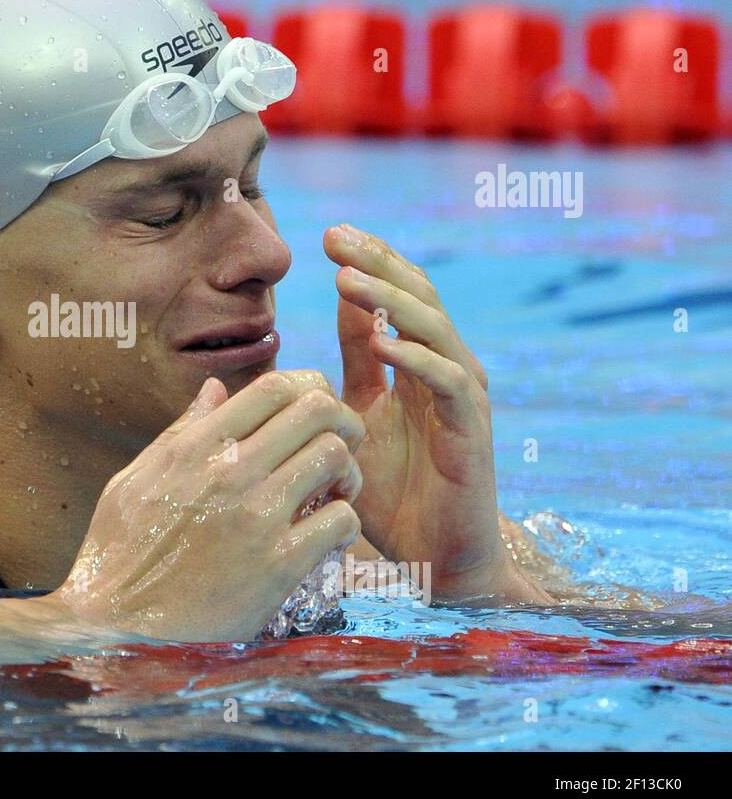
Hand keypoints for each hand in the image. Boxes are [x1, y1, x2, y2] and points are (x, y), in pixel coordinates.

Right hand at [53, 371, 364, 641]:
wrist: (117, 627)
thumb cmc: (119, 554)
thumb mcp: (135, 479)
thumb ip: (179, 432)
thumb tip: (214, 390)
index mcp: (195, 445)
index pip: (275, 386)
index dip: (310, 388)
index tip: (316, 412)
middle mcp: (229, 470)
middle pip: (317, 411)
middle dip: (342, 422)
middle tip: (340, 448)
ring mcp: (256, 516)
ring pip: (334, 458)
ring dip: (347, 472)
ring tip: (333, 494)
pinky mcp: (277, 565)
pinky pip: (340, 521)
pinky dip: (344, 523)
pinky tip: (326, 536)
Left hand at [323, 223, 531, 600]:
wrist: (433, 562)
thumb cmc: (390, 497)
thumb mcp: (357, 420)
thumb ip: (351, 367)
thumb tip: (332, 310)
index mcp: (415, 366)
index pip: (395, 298)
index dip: (367, 263)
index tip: (327, 236)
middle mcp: (444, 371)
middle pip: (417, 298)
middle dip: (377, 263)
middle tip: (335, 237)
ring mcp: (461, 397)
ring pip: (433, 329)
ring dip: (389, 301)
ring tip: (345, 279)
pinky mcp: (471, 430)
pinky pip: (446, 381)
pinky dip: (414, 357)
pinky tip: (379, 342)